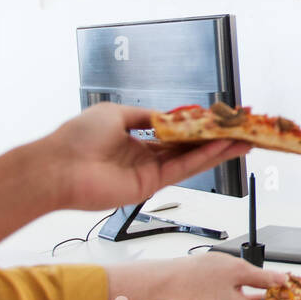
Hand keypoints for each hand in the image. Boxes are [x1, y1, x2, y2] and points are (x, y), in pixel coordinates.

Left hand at [45, 102, 251, 209]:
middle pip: (188, 148)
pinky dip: (202, 159)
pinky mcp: (149, 186)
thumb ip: (146, 115)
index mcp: (134, 139)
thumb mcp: (115, 113)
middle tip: (241, 132)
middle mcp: (144, 157)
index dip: (197, 127)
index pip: (174, 134)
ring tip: (242, 141)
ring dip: (218, 150)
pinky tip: (220, 148)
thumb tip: (167, 114)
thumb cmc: (76, 138)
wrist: (58, 167)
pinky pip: (182, 169)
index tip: (218, 119)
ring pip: (191, 160)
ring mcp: (148, 173)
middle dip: (216, 140)